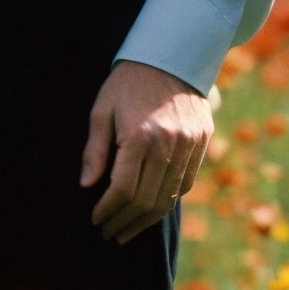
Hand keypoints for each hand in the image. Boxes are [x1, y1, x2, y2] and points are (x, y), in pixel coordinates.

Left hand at [81, 59, 212, 244]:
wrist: (170, 55)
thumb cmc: (128, 83)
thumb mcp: (102, 110)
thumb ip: (95, 150)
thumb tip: (86, 185)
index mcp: (140, 135)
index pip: (122, 189)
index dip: (107, 210)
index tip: (96, 220)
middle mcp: (168, 144)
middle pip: (146, 199)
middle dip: (125, 221)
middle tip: (110, 233)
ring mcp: (189, 144)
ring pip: (168, 197)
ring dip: (147, 219)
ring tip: (128, 229)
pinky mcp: (202, 142)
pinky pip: (186, 183)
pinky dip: (168, 200)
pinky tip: (152, 207)